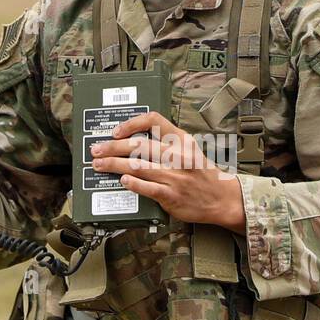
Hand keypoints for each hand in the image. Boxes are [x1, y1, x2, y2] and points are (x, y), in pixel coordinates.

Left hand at [90, 111, 245, 232]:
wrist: (222, 198)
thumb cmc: (202, 173)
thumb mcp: (190, 150)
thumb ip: (167, 143)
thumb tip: (134, 140)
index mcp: (181, 140)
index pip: (154, 121)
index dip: (131, 123)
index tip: (116, 131)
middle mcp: (177, 155)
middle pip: (138, 144)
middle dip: (112, 147)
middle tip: (97, 149)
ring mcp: (174, 176)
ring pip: (137, 166)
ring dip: (113, 165)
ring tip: (99, 165)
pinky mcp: (171, 195)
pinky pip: (147, 187)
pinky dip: (132, 183)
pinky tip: (121, 180)